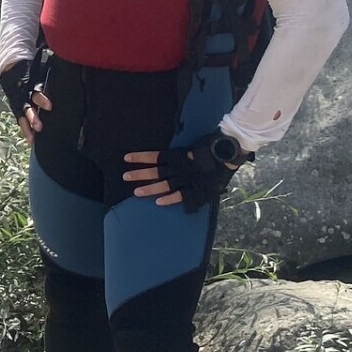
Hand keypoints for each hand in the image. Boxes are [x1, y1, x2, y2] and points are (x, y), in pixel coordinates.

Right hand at [0, 60, 51, 146]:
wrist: (11, 67)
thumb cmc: (34, 68)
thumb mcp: (42, 68)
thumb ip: (54, 72)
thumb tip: (71, 64)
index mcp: (29, 82)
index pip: (35, 91)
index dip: (41, 99)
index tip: (49, 107)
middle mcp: (22, 93)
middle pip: (26, 106)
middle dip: (32, 117)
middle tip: (39, 127)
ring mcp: (17, 101)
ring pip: (21, 115)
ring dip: (27, 126)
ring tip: (33, 138)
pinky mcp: (16, 107)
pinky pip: (20, 119)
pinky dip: (25, 129)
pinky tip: (31, 140)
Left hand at [122, 131, 251, 211]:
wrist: (227, 154)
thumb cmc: (211, 148)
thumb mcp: (193, 148)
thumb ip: (181, 155)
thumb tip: (171, 156)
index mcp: (177, 156)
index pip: (154, 156)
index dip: (140, 157)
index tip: (126, 158)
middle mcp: (179, 168)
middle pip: (155, 171)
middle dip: (140, 174)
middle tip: (125, 176)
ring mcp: (186, 179)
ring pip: (164, 184)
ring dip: (149, 188)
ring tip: (136, 192)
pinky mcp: (195, 189)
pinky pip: (181, 196)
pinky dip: (170, 199)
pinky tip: (158, 203)